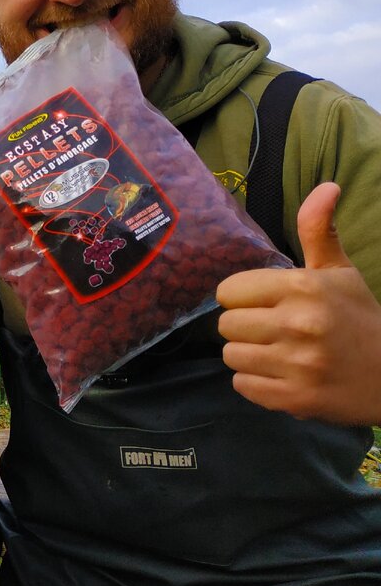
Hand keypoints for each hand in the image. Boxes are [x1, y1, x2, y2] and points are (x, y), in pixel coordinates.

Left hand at [217, 182, 380, 425]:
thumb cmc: (359, 319)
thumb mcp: (340, 272)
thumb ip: (319, 231)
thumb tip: (326, 185)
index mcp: (303, 288)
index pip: (228, 291)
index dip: (243, 298)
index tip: (265, 304)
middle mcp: (297, 324)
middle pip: (225, 325)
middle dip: (245, 327)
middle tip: (274, 330)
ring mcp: (296, 364)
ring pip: (231, 355)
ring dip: (249, 355)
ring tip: (279, 353)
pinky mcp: (294, 399)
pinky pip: (242, 385)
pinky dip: (257, 383)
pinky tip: (283, 376)